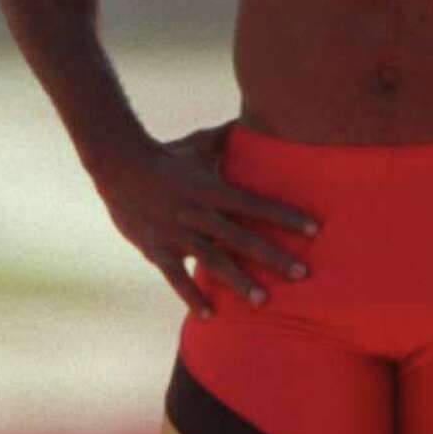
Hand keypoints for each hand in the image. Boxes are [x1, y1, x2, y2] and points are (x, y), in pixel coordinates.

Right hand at [95, 122, 317, 315]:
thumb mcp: (199, 143)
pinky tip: (209, 316)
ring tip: (264, 301)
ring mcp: (178, 234)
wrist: (118, 165)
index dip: (286, 215)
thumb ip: (229, 136)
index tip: (314, 229)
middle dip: (274, 256)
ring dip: (240, 282)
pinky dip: (192, 297)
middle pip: (243, 238)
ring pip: (214, 262)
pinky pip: (177, 278)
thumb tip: (255, 117)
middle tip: (302, 274)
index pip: (256, 204)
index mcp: (213, 189)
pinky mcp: (157, 249)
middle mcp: (200, 214)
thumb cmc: (165, 155)